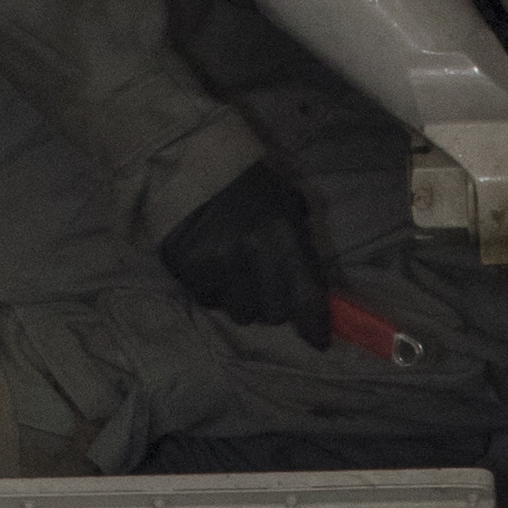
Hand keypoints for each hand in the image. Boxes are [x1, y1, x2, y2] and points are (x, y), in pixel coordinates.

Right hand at [160, 154, 333, 345]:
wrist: (190, 167)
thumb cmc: (250, 186)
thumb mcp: (287, 205)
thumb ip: (302, 247)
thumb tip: (315, 293)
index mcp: (282, 233)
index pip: (306, 295)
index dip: (314, 324)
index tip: (318, 340)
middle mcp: (251, 253)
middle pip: (274, 313)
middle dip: (275, 305)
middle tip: (268, 285)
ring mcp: (217, 265)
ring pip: (242, 314)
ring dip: (246, 301)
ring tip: (238, 274)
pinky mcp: (188, 272)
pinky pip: (212, 302)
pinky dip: (217, 292)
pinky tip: (214, 267)